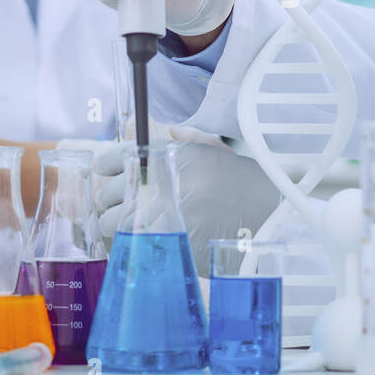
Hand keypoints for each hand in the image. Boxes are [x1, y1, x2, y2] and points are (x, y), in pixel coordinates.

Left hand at [90, 128, 281, 276]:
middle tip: (125, 204)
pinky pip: (134, 247)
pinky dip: (139, 246)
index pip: (113, 158)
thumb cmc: (240, 181)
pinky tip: (151, 242)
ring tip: (137, 225)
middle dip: (113, 201)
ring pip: (115, 225)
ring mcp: (158, 216)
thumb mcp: (209, 149)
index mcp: (163, 156)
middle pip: (108, 196)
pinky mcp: (164, 245)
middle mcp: (156, 184)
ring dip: (122, 226)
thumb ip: (179, 139)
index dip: (107, 166)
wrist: (268, 213)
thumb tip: (150, 127)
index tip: (107, 171)